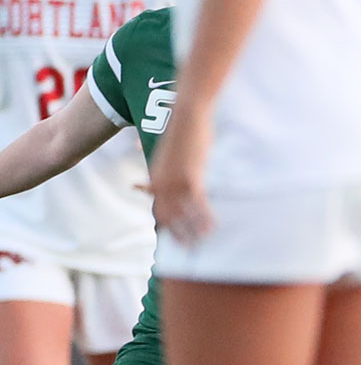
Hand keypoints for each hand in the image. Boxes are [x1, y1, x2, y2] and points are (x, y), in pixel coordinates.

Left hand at [149, 109, 215, 244]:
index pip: (158, 207)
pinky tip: (213, 227)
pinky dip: (204, 218)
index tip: (171, 238)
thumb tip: (143, 148)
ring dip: (193, 231)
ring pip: (183, 215)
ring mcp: (175, 183)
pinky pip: (198, 205)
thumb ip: (162, 157)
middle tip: (188, 248)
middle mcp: (161, 184)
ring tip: (202, 242)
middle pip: (168, 217)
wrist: (186, 116)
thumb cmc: (180, 129)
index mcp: (156, 177)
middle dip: (178, 234)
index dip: (165, 225)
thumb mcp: (168, 148)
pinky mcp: (190, 179)